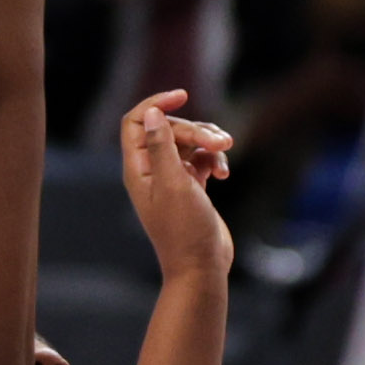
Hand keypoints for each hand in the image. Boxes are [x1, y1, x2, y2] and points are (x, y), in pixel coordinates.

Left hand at [119, 89, 235, 279]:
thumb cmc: (185, 230)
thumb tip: (152, 112)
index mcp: (139, 169)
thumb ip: (162, 146)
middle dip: (196, 129)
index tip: (183, 96)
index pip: (137, 122)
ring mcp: (172, 180)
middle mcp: (152, 172)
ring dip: (209, 142)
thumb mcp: (173, 183)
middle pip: (169, 130)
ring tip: (227, 150)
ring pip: (189, 143)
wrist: (202, 268)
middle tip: (220, 142)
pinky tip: (224, 174)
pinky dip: (214, 160)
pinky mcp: (192, 188)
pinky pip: (202, 160)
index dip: (156, 104)